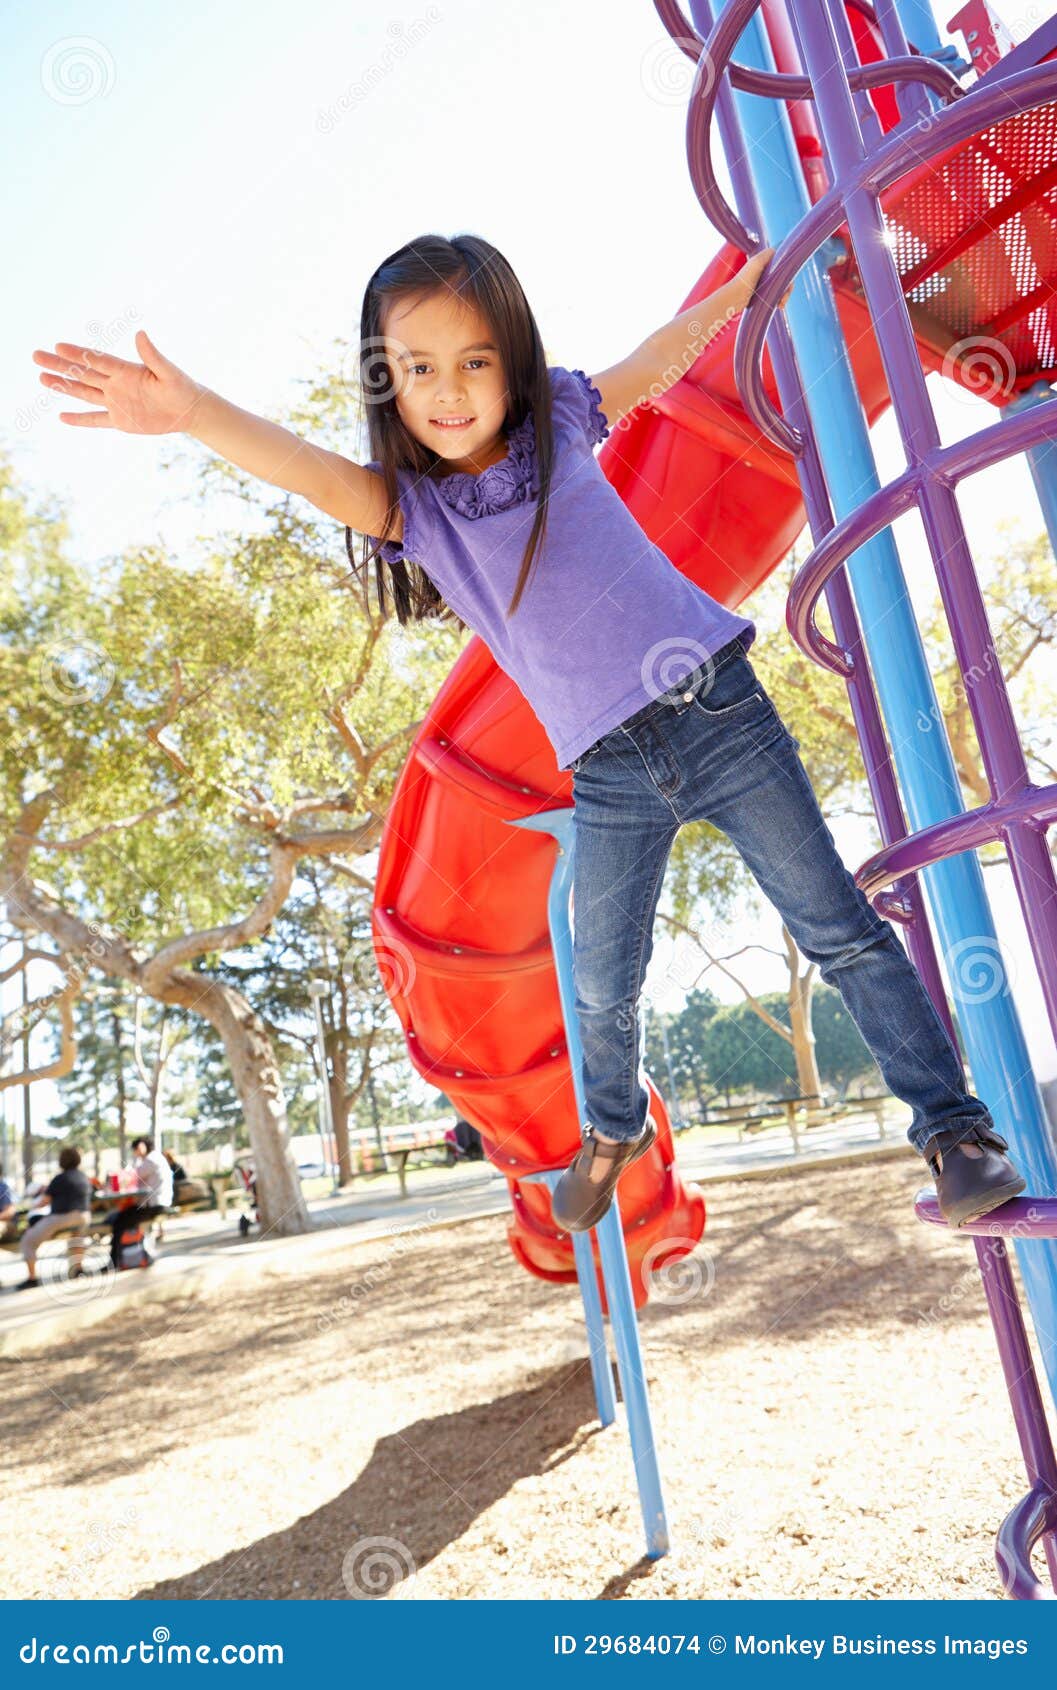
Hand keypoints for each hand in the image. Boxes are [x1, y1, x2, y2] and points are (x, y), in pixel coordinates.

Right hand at [31, 330, 206, 434]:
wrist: (189, 410)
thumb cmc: (182, 387)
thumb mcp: (169, 372)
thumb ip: (152, 355)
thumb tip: (140, 333)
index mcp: (125, 370)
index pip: (96, 360)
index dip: (78, 354)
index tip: (58, 346)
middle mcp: (116, 384)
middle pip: (83, 373)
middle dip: (60, 365)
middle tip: (36, 355)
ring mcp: (116, 402)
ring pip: (84, 393)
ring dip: (63, 386)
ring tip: (42, 377)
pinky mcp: (120, 420)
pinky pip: (96, 419)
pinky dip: (80, 419)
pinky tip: (62, 416)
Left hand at [739, 247, 793, 310]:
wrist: (734, 298)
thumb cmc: (744, 280)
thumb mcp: (756, 263)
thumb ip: (768, 254)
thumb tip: (778, 250)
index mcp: (765, 261)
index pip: (784, 264)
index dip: (789, 273)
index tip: (788, 284)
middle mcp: (766, 270)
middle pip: (784, 277)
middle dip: (787, 288)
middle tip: (784, 299)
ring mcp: (764, 281)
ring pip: (781, 287)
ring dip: (784, 295)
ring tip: (781, 305)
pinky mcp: (762, 292)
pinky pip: (775, 294)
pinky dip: (779, 299)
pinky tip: (779, 306)